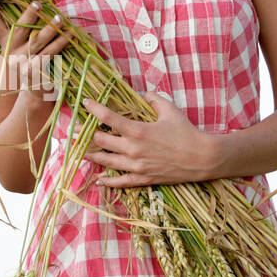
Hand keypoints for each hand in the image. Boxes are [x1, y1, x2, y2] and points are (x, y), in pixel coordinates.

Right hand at [0, 0, 71, 107]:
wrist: (31, 93)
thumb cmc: (27, 63)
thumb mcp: (18, 46)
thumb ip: (22, 27)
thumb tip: (34, 2)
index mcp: (4, 40)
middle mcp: (11, 50)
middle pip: (18, 30)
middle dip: (28, 16)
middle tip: (38, 4)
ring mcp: (22, 62)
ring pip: (37, 43)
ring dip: (50, 29)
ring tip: (61, 18)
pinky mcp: (35, 72)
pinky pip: (50, 55)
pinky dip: (61, 44)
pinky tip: (71, 35)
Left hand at [80, 93, 217, 186]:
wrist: (202, 158)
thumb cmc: (187, 132)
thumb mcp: (170, 110)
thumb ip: (153, 99)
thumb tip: (143, 94)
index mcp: (138, 130)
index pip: (108, 118)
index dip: (94, 109)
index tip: (85, 102)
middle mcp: (133, 149)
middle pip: (101, 141)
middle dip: (85, 134)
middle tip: (74, 129)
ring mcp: (136, 166)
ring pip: (106, 162)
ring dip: (91, 155)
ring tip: (79, 151)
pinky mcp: (143, 179)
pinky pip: (121, 182)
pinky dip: (108, 181)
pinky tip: (99, 179)